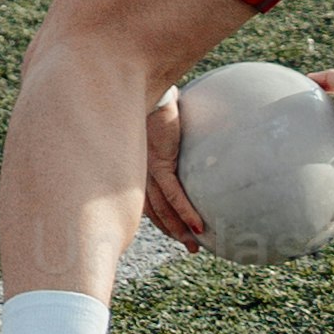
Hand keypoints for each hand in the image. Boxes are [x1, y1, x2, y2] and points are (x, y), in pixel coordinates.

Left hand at [139, 88, 215, 257]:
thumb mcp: (165, 125)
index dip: (161, 219)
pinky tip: (198, 226)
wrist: (145, 87)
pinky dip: (185, 211)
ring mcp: (146, 168)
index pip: (146, 200)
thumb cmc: (155, 101)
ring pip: (162, 208)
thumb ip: (176, 137)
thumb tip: (194, 135)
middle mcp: (136, 171)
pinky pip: (172, 193)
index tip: (175, 231)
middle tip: (191, 247)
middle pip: (153, 211)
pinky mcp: (159, 161)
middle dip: (172, 231)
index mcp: (136, 166)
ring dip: (180, 228)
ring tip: (196, 244)